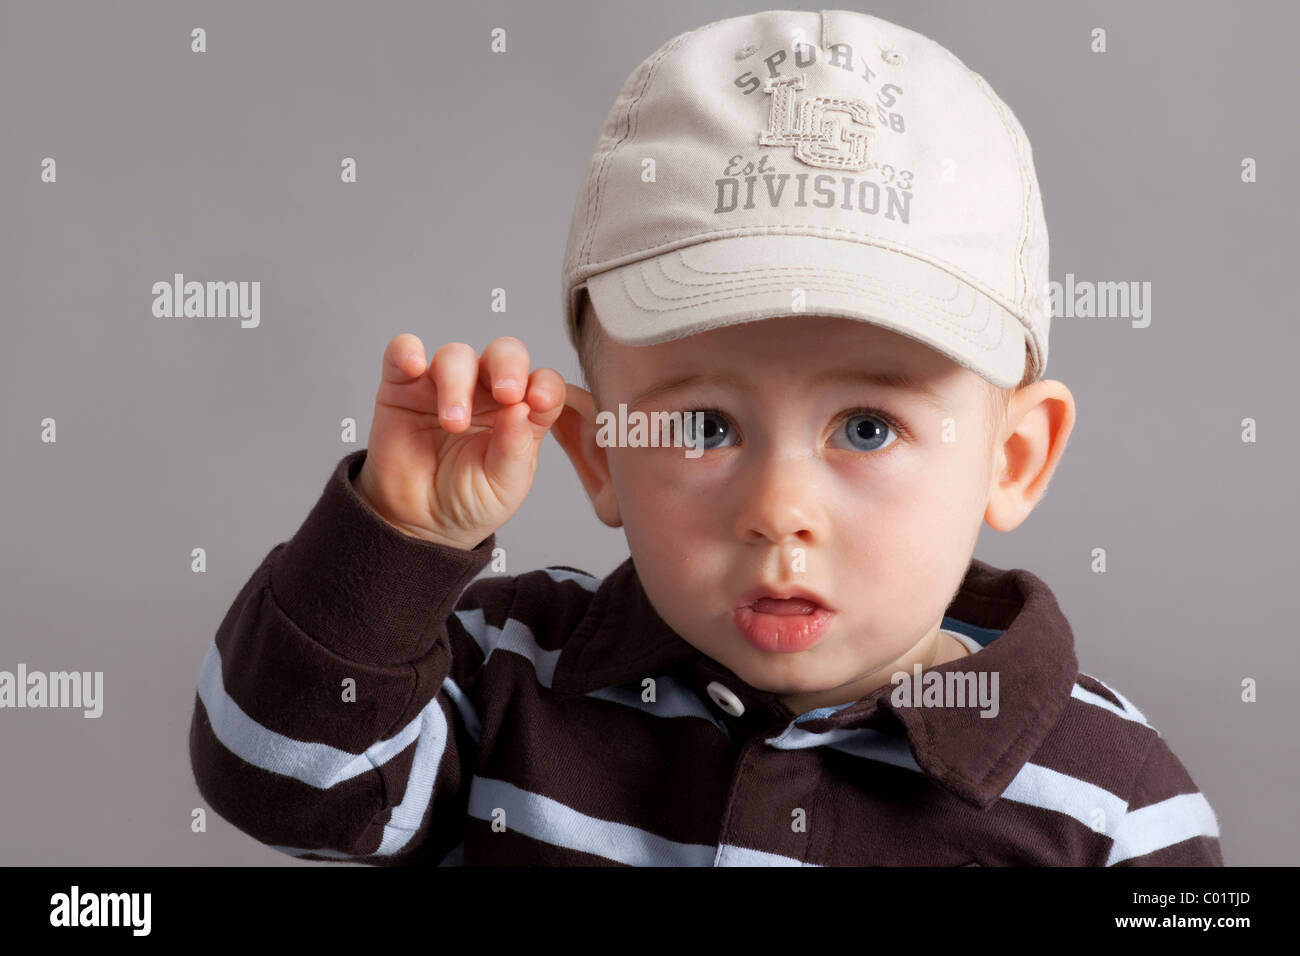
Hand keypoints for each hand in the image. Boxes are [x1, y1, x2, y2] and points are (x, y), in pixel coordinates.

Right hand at [351, 334, 565, 549]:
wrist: (419, 524)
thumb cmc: (468, 501)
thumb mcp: (503, 485)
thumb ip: (515, 448)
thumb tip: (522, 407)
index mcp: (520, 412)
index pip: (543, 383)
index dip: (546, 385)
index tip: (540, 401)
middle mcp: (485, 391)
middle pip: (503, 354)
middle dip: (508, 367)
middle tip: (505, 395)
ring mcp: (445, 385)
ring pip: (456, 355)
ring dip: (458, 383)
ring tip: (454, 424)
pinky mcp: (402, 386)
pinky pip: (402, 353)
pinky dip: (407, 351)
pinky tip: (413, 365)